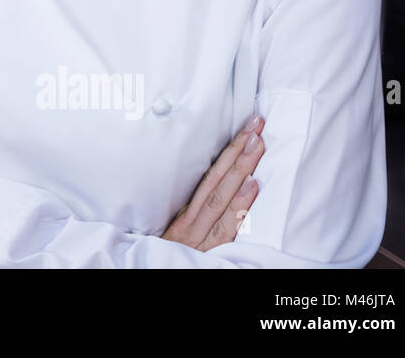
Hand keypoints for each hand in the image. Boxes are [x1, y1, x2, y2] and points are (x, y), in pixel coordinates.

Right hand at [162, 115, 265, 251]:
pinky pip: (226, 227)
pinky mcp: (208, 253)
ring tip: (257, 145)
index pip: (208, 177)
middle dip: (237, 152)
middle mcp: (190, 223)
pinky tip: (252, 187)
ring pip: (221, 197)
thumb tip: (213, 190)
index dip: (228, 153)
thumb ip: (191, 216)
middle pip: (216, 181)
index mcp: (183, 216)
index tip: (246, 130)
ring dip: (241, 169)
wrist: (147, 277)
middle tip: (256, 126)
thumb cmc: (164, 261)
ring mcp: (199, 238)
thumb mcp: (173, 236)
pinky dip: (239, 206)